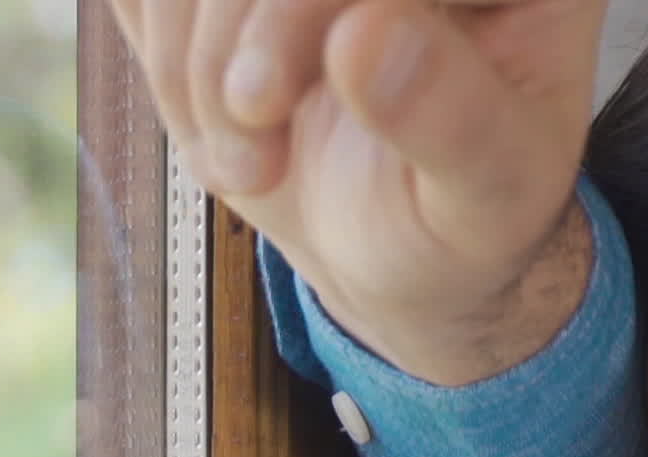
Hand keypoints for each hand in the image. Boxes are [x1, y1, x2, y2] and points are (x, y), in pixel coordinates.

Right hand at [102, 0, 605, 384]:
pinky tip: (210, 117)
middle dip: (225, 49)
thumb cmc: (459, 217)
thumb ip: (450, 117)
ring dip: (183, 65)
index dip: (290, 6)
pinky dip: (160, 49)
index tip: (258, 101)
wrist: (394, 242)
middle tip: (248, 167)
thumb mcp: (486, 193)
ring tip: (242, 164)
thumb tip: (365, 35)